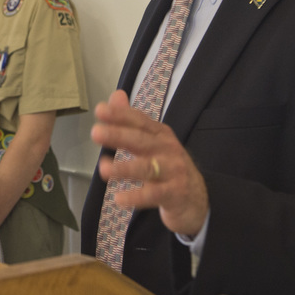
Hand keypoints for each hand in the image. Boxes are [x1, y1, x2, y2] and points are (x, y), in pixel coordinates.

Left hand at [92, 90, 208, 235]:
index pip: (139, 121)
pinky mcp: (175, 193)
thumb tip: (116, 95)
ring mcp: (173, 171)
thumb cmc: (168, 166)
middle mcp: (168, 149)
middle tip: (96, 132)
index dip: (120, 115)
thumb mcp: (152, 142)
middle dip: (118, 135)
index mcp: (160, 134)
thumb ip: (132, 120)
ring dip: (124, 168)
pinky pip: (154, 194)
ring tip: (103, 169)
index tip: (100, 110)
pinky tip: (119, 198)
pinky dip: (136, 197)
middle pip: (141, 141)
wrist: (197, 198)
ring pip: (147, 168)